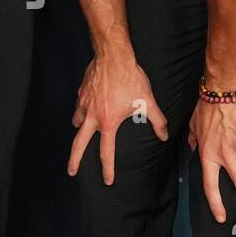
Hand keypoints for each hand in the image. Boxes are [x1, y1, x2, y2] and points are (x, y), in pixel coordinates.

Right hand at [67, 51, 168, 185]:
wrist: (112, 56)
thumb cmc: (130, 78)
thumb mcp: (147, 101)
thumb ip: (157, 121)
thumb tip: (164, 135)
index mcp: (108, 122)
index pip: (106, 152)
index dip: (107, 169)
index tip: (107, 180)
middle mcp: (92, 116)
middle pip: (79, 144)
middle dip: (74, 160)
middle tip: (71, 171)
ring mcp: (84, 104)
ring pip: (77, 122)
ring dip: (79, 130)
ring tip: (82, 132)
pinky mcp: (81, 92)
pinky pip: (78, 106)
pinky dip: (81, 110)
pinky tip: (87, 107)